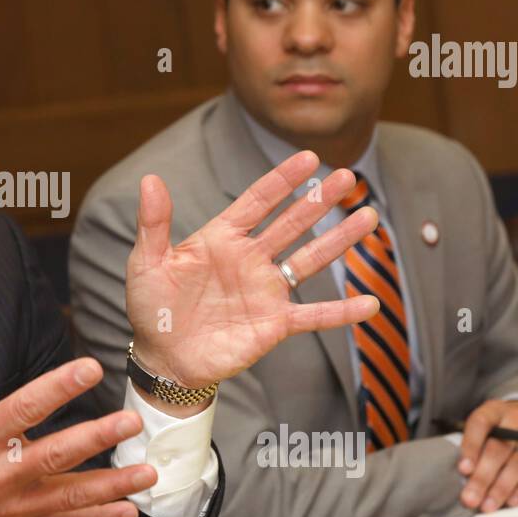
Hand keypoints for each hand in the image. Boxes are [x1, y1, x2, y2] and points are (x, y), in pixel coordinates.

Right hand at [0, 309, 156, 516]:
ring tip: (146, 472)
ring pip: (68, 496)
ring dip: (111, 485)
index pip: (25, 406)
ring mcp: (11, 504)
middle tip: (131, 421)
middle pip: (56, 454)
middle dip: (97, 437)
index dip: (59, 386)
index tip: (91, 368)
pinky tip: (127, 511)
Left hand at [126, 150, 379, 391]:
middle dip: (320, 200)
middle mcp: (250, 259)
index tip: (309, 158)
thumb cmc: (152, 307)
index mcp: (221, 238)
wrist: (162, 358)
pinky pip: (314, 315)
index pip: (257, 201)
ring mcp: (265, 291)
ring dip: (339, 240)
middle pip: (292, 223)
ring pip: (310, 259)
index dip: (283, 180)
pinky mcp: (274, 324)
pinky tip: (369, 303)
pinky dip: (341, 311)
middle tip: (349, 175)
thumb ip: (154, 223)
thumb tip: (150, 179)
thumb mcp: (148, 262)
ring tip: (368, 217)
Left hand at [458, 400, 517, 510]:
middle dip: (482, 478)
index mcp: (493, 410)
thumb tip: (465, 474)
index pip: (479, 424)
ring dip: (501, 488)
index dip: (470, 447)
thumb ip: (473, 444)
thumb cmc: (501, 428)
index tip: (463, 470)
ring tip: (487, 506)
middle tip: (470, 499)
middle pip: (497, 449)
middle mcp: (517, 418)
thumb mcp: (484, 426)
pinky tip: (513, 502)